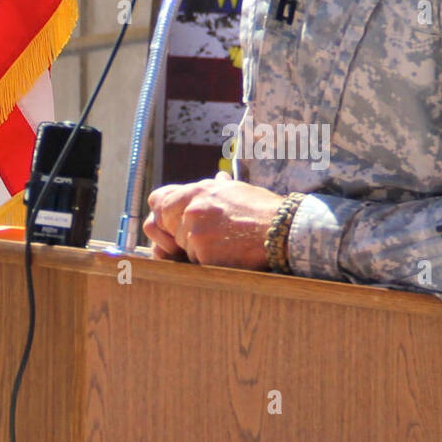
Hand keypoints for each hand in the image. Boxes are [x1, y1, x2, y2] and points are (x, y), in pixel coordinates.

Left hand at [144, 171, 283, 268]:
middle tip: (203, 238)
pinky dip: (208, 263)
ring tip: (225, 245)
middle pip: (165, 226)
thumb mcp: (239, 190)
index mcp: (198, 191)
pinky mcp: (203, 253)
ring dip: (196, 250)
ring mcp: (196, 232)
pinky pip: (194, 263)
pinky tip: (228, 255)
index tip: (173, 221)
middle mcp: (193, 209)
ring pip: (181, 247)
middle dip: (178, 234)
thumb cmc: (264, 211)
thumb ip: (219, 188)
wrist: (283, 231)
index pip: (158, 201)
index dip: (163, 213)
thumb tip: (219, 178)